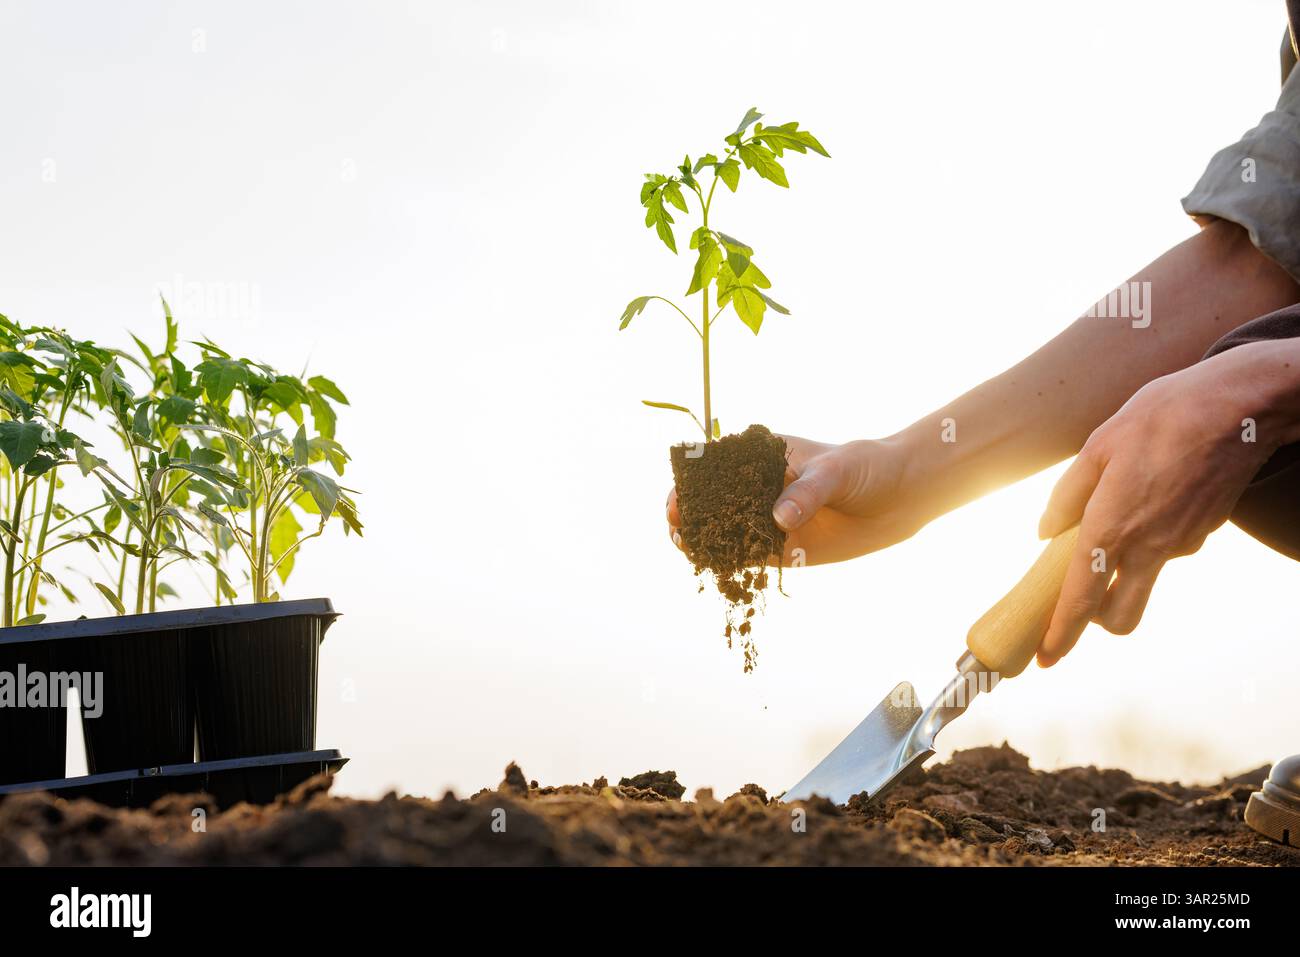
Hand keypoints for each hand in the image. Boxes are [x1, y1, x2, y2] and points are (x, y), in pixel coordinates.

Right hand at [666, 434, 929, 565]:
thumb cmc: (864, 469)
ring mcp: (764, 517)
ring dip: (702, 539)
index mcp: (761, 455)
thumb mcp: (835, 471)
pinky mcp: (778, 547)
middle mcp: (756, 487)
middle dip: (689, 511)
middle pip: (710, 500)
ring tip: (688, 546)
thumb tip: (778, 519)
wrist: (896, 497)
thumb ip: (806, 492)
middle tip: (677, 525)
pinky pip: (745, 556)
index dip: (692, 479)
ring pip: (722, 530)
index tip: (681, 493)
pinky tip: (714, 566)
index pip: (716, 464)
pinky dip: (727, 561)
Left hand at [1036, 344, 1293, 666]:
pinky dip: (1149, 540)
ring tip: (1110, 526)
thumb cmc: (1163, 416)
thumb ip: (1067, 495)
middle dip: (1096, 622)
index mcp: (1111, 526)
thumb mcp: (1097, 446)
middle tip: (1078, 604)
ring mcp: (1180, 544)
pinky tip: (1147, 499)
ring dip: (1122, 574)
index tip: (1045, 658)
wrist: (1240, 407)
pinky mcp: (1203, 533)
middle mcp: (1148, 546)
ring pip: (1144, 582)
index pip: (1081, 598)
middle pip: (1120, 617)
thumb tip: (1044, 532)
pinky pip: (1166, 549)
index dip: (1061, 633)